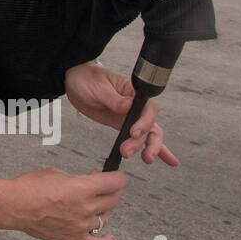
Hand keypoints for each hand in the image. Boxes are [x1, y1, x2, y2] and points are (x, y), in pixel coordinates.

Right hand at [0, 168, 127, 239]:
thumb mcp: (57, 173)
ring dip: (103, 209)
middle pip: (113, 199)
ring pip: (105, 218)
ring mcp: (81, 224)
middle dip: (111, 190)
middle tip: (102, 186)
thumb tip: (87, 183)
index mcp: (83, 187)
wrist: (15, 205)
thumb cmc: (30, 187)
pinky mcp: (73, 237)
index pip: (115, 183)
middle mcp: (86, 207)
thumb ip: (78, 179)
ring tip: (94, 203)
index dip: (119, 178)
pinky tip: (109, 237)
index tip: (118, 177)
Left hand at [63, 62, 178, 165]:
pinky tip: (164, 160)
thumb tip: (129, 106)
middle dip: (145, 142)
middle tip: (128, 151)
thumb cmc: (88, 79)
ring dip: (145, 148)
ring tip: (128, 155)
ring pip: (149, 134)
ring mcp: (132, 116)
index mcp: (134, 91)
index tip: (133, 133)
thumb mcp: (98, 88)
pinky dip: (154, 149)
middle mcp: (137, 105)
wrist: (76, 81)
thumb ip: (114, 99)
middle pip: (151, 125)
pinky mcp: (125, 124)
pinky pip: (141, 137)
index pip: (149, 109)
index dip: (144, 123)